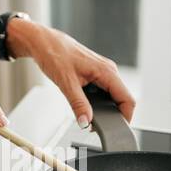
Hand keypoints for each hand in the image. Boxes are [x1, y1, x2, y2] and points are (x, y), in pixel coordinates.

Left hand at [9, 21, 135, 125]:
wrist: (42, 41)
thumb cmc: (53, 53)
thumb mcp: (66, 82)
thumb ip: (78, 104)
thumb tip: (86, 122)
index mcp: (107, 71)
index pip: (127, 99)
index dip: (125, 117)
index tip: (114, 128)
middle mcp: (108, 70)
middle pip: (121, 99)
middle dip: (111, 115)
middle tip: (93, 125)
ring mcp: (102, 71)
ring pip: (111, 96)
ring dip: (102, 108)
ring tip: (85, 114)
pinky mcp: (94, 73)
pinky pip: (102, 91)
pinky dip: (95, 101)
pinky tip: (83, 103)